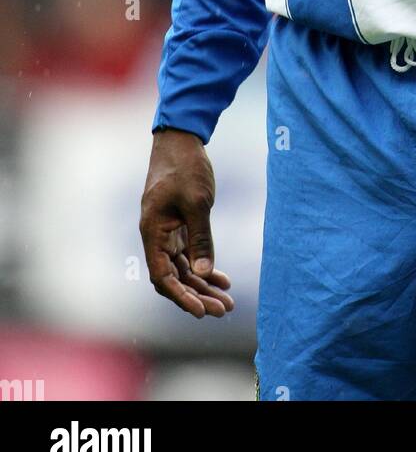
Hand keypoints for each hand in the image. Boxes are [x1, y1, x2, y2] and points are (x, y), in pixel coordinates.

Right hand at [139, 128, 233, 318]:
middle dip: (197, 296)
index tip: (200, 311)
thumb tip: (202, 273)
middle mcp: (156, 236)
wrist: (181, 140)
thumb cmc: (185, 167)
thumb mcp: (197, 202)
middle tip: (223, 310)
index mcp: (153, 232)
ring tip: (226, 302)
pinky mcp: (178, 226)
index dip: (180, 297)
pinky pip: (189, 255)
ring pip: (183, 268)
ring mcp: (167, 232)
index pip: (163, 276)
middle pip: (174, 277)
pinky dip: (204, 267)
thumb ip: (200, 238)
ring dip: (202, 285)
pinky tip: (222, 279)